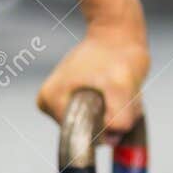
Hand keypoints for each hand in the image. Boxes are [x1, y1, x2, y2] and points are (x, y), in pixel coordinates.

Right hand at [37, 22, 150, 140]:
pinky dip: (114, 107)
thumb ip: (120, 117)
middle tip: (123, 93)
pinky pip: (97, 116)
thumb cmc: (119, 54)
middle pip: (89, 131)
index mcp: (51, 101)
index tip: (118, 100)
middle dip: (112, 118)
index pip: (83, 136)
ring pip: (96, 124)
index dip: (108, 126)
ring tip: (120, 88)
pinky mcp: (71, 99)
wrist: (117, 32)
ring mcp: (59, 101)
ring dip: (115, 113)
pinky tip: (117, 89)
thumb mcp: (124, 85)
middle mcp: (48, 104)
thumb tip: (110, 139)